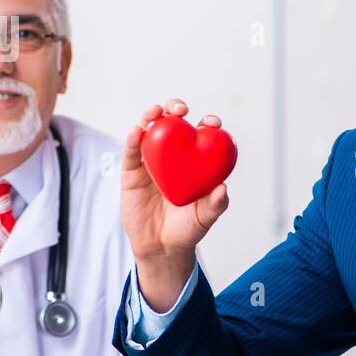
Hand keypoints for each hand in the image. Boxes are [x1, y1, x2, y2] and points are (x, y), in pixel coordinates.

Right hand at [121, 100, 229, 310]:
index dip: (208, 123)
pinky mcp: (131, 171)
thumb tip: (223, 189)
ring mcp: (150, 161)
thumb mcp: (205, 218)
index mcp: (194, 161)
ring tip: (156, 112)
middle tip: (181, 110)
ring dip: (152, 115)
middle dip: (176, 108)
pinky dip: (133, 138)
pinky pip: (131, 151)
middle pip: (173, 123)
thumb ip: (215, 205)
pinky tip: (137, 131)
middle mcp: (172, 155)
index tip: (213, 123)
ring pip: (149, 130)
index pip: (202, 135)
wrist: (161, 247)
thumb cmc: (187, 228)